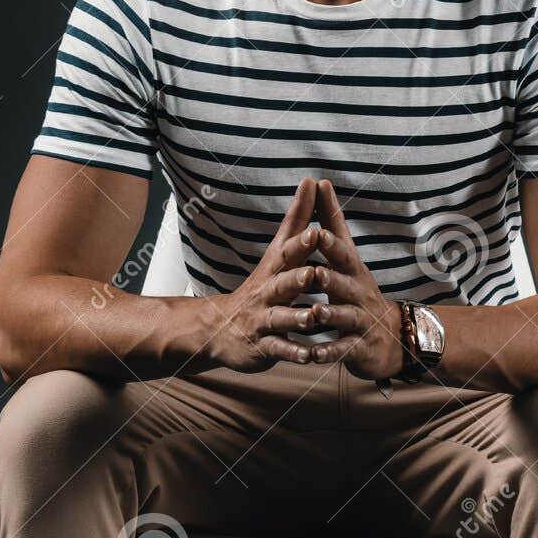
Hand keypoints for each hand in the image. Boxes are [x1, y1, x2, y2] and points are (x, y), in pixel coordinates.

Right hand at [202, 177, 337, 370]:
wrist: (219, 329)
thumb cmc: (260, 287)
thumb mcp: (278, 252)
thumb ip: (297, 220)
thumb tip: (312, 181)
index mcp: (276, 270)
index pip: (288, 252)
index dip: (302, 243)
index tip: (318, 230)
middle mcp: (268, 293)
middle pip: (282, 283)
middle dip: (298, 278)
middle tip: (314, 272)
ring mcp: (264, 320)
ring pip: (280, 318)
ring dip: (296, 317)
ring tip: (311, 317)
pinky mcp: (263, 345)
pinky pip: (279, 349)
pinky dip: (292, 352)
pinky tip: (307, 356)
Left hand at [301, 178, 403, 379]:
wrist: (392, 337)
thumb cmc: (359, 291)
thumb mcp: (347, 257)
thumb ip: (332, 222)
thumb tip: (321, 183)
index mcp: (351, 271)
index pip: (341, 254)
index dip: (330, 244)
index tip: (315, 231)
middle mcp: (358, 294)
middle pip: (345, 284)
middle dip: (330, 278)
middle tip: (314, 272)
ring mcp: (360, 321)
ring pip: (345, 317)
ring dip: (330, 315)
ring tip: (314, 314)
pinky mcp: (358, 347)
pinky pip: (342, 350)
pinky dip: (329, 352)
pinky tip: (314, 355)